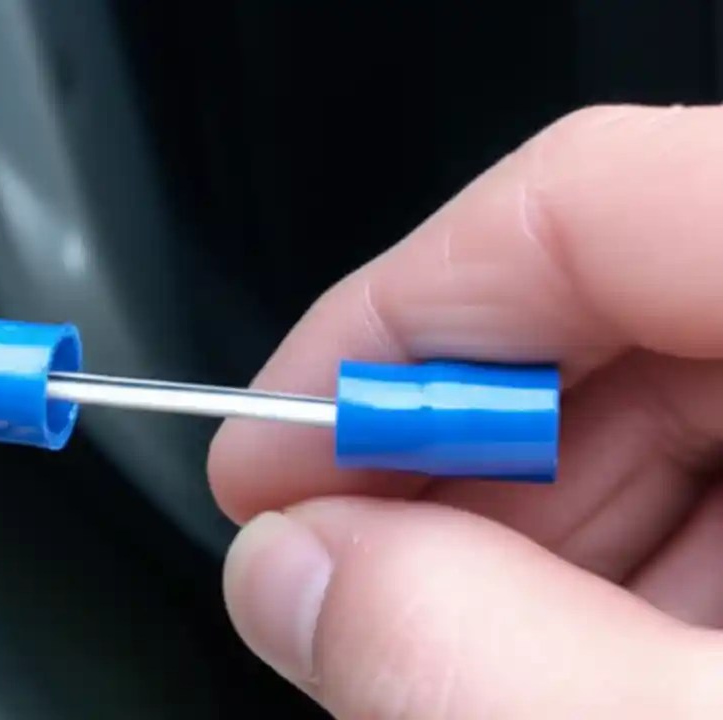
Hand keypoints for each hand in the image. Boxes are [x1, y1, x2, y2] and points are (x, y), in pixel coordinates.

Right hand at [210, 104, 722, 717]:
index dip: (390, 318)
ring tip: (464, 643)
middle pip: (617, 303)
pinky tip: (588, 657)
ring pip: (673, 394)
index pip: (589, 201)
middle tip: (341, 565)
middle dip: (448, 450)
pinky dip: (637, 566)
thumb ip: (467, 654)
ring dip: (533, 527)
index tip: (273, 440)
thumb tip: (292, 569)